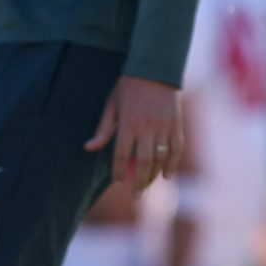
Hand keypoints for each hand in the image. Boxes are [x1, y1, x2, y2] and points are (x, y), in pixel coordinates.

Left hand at [88, 75, 181, 189]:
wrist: (156, 69)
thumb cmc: (129, 87)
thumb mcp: (112, 105)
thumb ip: (103, 129)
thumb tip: (88, 148)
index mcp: (128, 123)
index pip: (121, 155)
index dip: (118, 171)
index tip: (117, 182)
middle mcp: (147, 127)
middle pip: (143, 163)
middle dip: (139, 182)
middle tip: (135, 196)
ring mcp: (164, 127)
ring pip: (160, 159)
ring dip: (153, 176)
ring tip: (147, 186)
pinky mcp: (177, 125)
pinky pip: (176, 150)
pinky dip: (171, 164)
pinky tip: (166, 175)